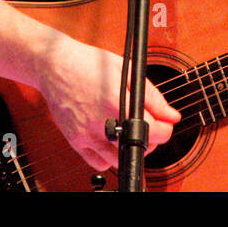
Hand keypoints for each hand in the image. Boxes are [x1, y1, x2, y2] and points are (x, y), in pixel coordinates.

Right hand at [37, 36, 180, 170]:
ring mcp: (87, 134)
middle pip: (140, 148)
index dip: (166, 129)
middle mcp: (101, 122)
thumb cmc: (89, 64)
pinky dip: (108, 156)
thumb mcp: (126, 71)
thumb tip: (172, 115)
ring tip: (129, 132)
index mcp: (116, 102)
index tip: (166, 124)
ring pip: (119, 160)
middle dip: (151, 139)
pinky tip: (110, 139)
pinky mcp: (75, 141)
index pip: (154, 130)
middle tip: (148, 125)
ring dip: (131, 149)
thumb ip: (153, 96)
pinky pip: (98, 162)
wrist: (56, 65)